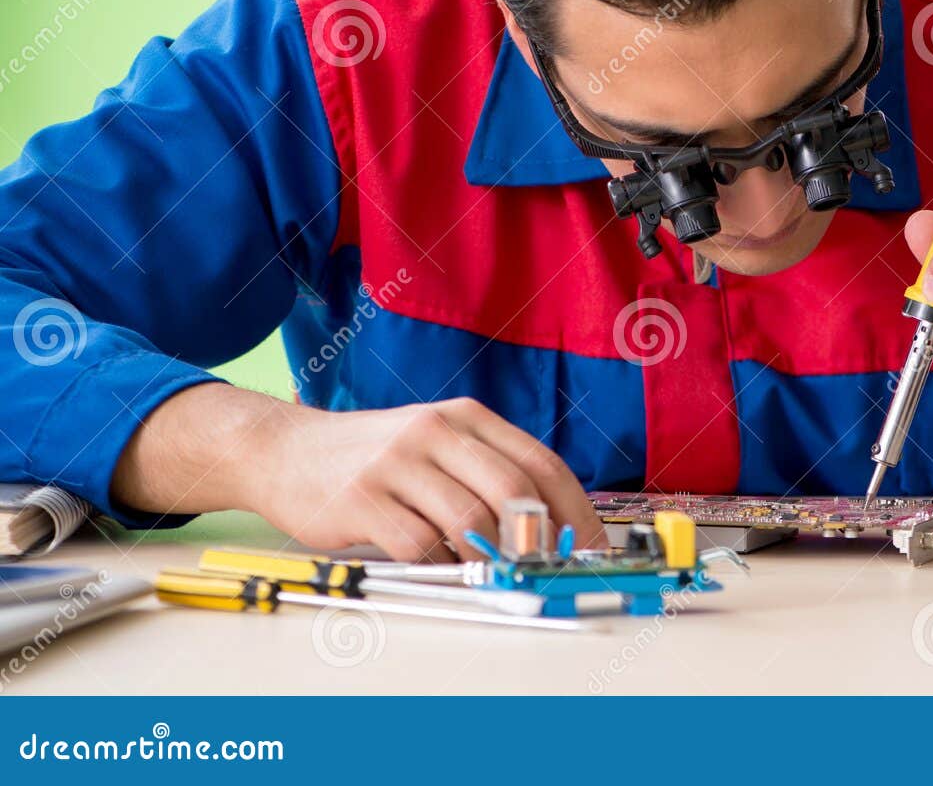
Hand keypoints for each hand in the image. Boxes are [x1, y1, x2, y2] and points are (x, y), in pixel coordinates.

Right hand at [114, 385, 606, 561]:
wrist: (286, 450)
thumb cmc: (375, 456)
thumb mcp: (435, 442)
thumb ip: (486, 472)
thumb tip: (550, 529)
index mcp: (466, 417)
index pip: (541, 463)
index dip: (575, 510)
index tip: (591, 547)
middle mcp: (435, 432)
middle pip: (514, 491)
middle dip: (540, 540)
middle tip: (547, 570)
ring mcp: (397, 464)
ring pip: (469, 522)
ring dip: (486, 556)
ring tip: (481, 565)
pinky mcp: (362, 499)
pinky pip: (419, 545)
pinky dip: (437, 564)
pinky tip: (432, 561)